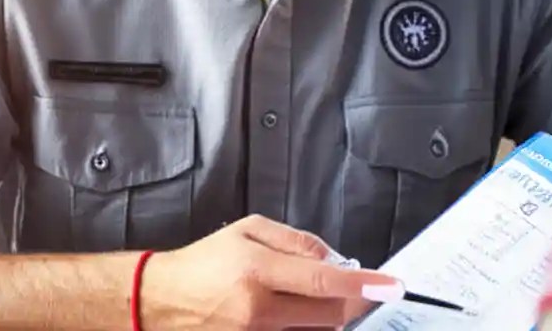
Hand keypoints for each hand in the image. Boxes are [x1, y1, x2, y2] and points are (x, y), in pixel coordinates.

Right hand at [138, 215, 402, 329]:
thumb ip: (297, 241)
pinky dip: (305, 325)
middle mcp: (258, 310)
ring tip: (298, 297)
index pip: (323, 279)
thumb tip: (335, 259)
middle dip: (347, 299)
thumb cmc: (205, 262)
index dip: (362, 284)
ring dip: (324, 314)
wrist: (160, 301)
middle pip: (329, 313)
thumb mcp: (249, 231)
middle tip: (344, 286)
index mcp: (257, 271)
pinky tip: (290, 311)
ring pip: (317, 330)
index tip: (391, 285)